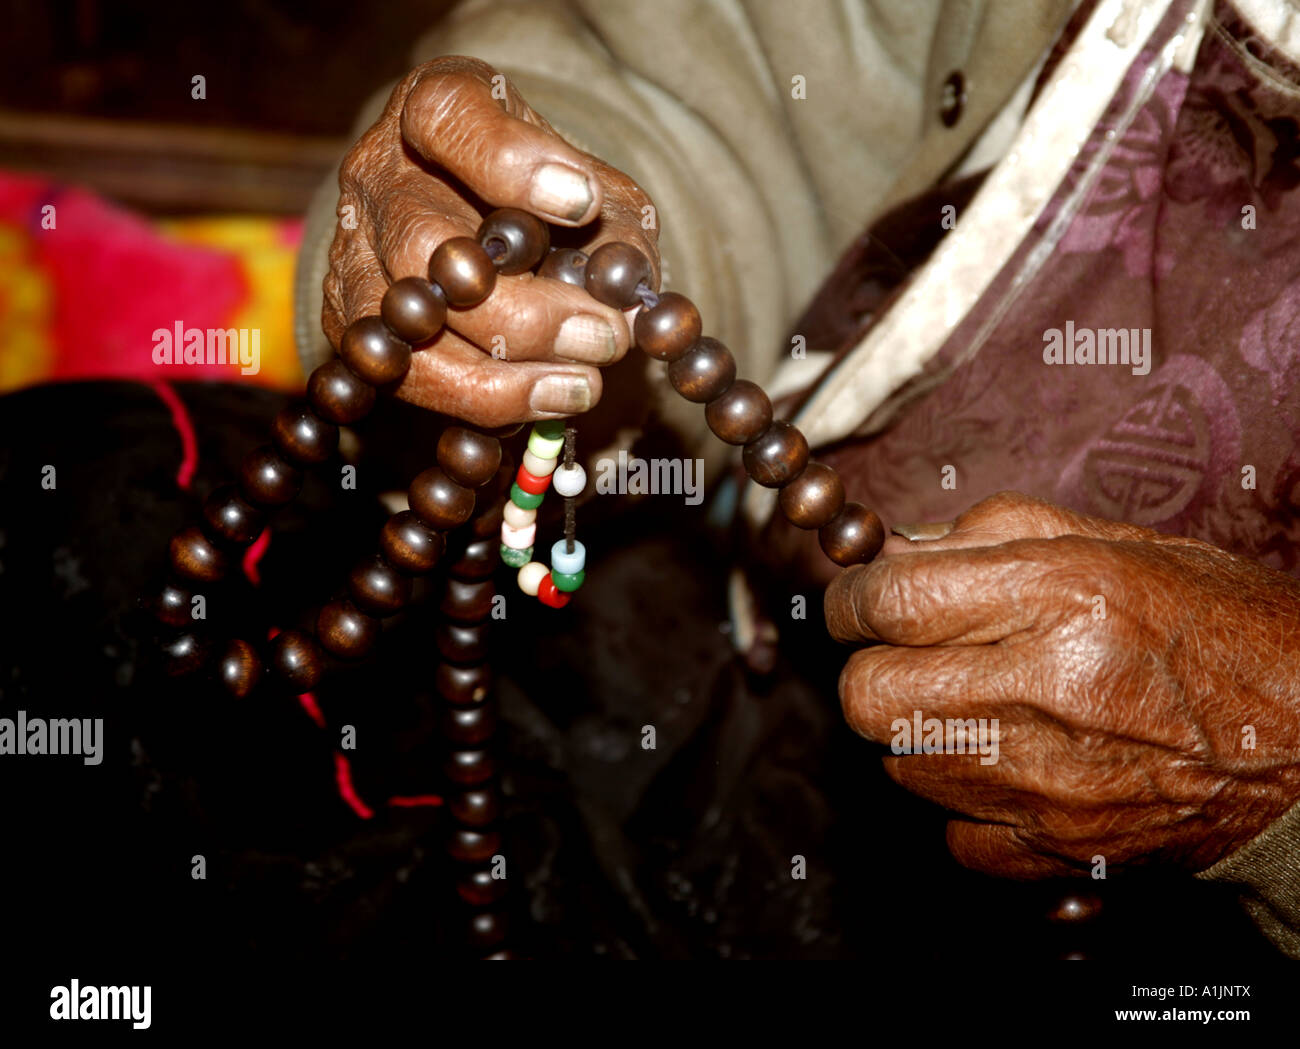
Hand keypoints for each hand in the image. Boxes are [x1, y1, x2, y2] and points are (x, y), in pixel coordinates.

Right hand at [325, 56, 658, 427]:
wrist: (485, 225)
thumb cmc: (546, 196)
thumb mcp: (597, 187)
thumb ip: (618, 229)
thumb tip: (628, 296)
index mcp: (435, 107)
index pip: (450, 117)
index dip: (511, 163)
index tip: (582, 201)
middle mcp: (378, 175)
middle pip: (424, 245)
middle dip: (524, 311)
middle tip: (603, 338)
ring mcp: (353, 251)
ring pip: (409, 327)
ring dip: (502, 375)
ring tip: (581, 386)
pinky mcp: (350, 323)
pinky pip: (405, 378)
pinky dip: (480, 402)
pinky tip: (541, 401)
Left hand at [824, 491, 1299, 875]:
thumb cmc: (1222, 630)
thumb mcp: (1117, 545)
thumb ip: (993, 536)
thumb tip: (895, 549)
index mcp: (1064, 596)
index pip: (892, 601)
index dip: (852, 599)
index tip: (855, 601)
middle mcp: (1048, 690)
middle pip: (870, 694)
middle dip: (870, 667)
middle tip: (904, 653)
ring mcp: (1051, 782)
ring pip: (900, 764)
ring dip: (914, 731)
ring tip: (973, 703)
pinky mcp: (1060, 849)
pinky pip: (951, 832)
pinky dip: (960, 801)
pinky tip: (1004, 765)